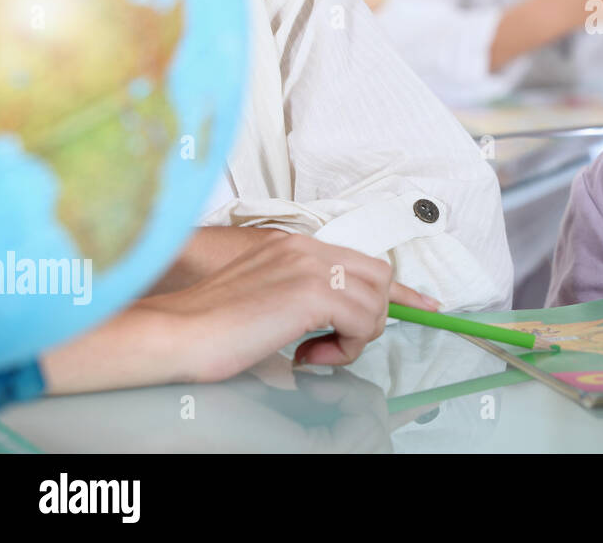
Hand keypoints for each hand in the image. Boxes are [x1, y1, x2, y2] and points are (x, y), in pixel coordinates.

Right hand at [41, 234, 437, 392]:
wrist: (175, 332)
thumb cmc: (208, 327)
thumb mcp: (265, 302)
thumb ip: (300, 299)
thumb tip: (329, 324)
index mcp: (294, 247)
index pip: (363, 260)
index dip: (401, 287)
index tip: (427, 304)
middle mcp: (307, 249)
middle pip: (379, 277)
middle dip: (371, 317)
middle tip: (332, 344)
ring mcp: (312, 266)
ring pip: (377, 300)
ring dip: (357, 335)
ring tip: (316, 351)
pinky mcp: (313, 292)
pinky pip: (364, 321)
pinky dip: (347, 347)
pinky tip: (308, 356)